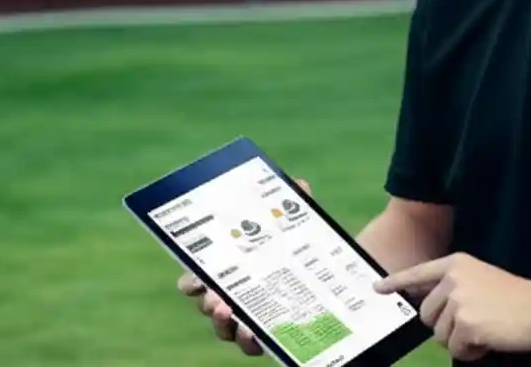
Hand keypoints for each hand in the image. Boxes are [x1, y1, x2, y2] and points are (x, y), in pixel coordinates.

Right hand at [176, 177, 312, 357]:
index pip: (200, 277)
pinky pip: (252, 344)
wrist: (339, 278)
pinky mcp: (271, 336)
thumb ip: (297, 206)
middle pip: (208, 303)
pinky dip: (249, 341)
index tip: (193, 282)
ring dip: (223, 324)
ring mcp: (250, 318)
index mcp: (233, 269)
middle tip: (215, 299)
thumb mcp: (301, 226)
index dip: (191, 281)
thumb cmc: (305, 248)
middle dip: (207, 301)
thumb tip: (300, 185)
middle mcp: (235, 296)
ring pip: (225, 328)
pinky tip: (254, 333)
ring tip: (230, 314)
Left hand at [374, 252, 530, 360]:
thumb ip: (455, 288)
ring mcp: (459, 302)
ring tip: (486, 329)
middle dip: (445, 327)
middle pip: (426, 315)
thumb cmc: (517, 299)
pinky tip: (489, 340)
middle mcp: (453, 279)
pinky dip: (471, 352)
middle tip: (474, 324)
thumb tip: (429, 310)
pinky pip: (456, 349)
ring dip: (460, 341)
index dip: (396, 282)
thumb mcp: (481, 280)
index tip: (377, 288)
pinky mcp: (466, 325)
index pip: (418, 273)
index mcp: (456, 264)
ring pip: (439, 335)